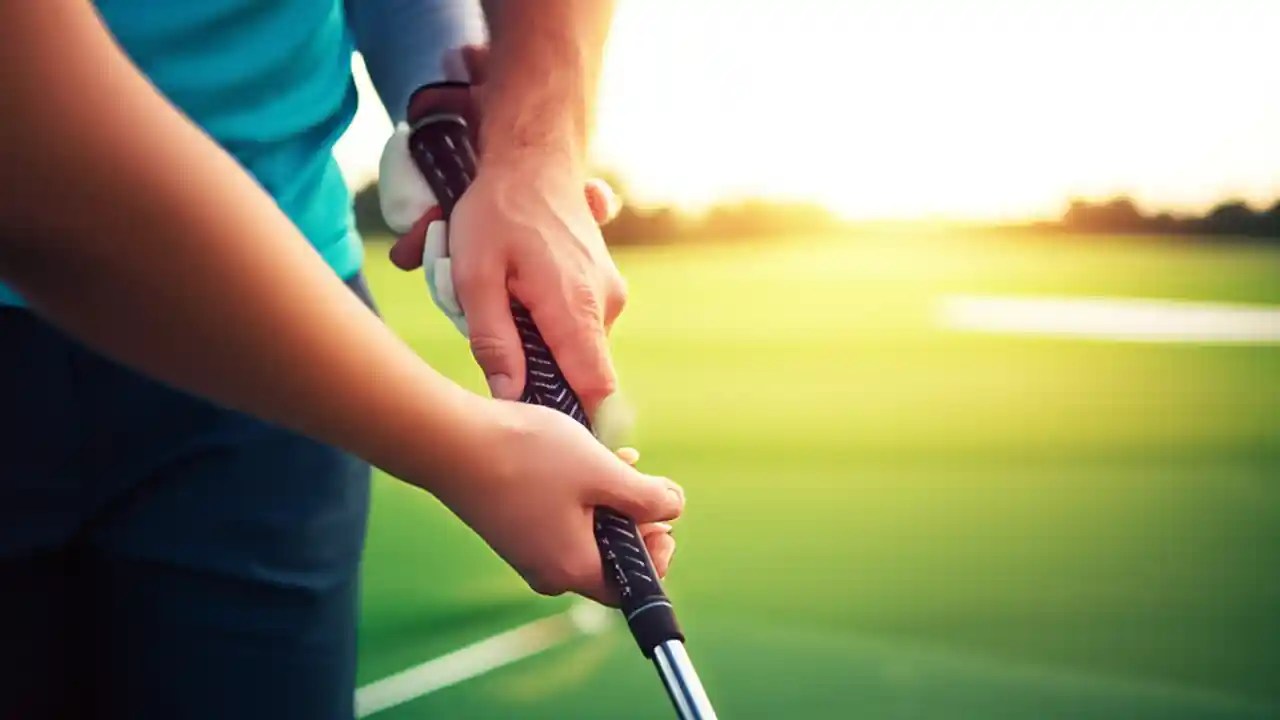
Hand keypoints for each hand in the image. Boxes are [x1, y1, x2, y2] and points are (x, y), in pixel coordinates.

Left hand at [378, 44, 625, 412]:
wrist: (534, 156)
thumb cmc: (498, 211)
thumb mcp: (475, 277)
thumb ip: (493, 342)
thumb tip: (509, 397)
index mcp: (575, 310)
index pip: (596, 390)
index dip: (579, 419)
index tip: (552, 434)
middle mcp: (605, 305)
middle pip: (580, 370)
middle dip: (542, 371)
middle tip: (499, 344)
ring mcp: (610, 292)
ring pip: (577, 345)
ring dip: (543, 340)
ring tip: (505, 304)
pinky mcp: (605, 282)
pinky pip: (579, 321)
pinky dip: (552, 319)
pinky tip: (523, 287)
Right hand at [436, 399, 680, 604]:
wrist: (449, 441)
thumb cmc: (527, 456)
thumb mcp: (602, 472)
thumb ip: (647, 497)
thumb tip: (674, 508)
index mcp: (573, 569)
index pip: (630, 586)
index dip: (656, 555)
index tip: (663, 520)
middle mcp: (547, 570)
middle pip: (608, 557)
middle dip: (634, 520)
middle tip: (645, 485)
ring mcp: (524, 550)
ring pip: (584, 531)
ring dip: (608, 499)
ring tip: (618, 462)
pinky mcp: (509, 527)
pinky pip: (557, 519)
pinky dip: (579, 493)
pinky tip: (585, 457)